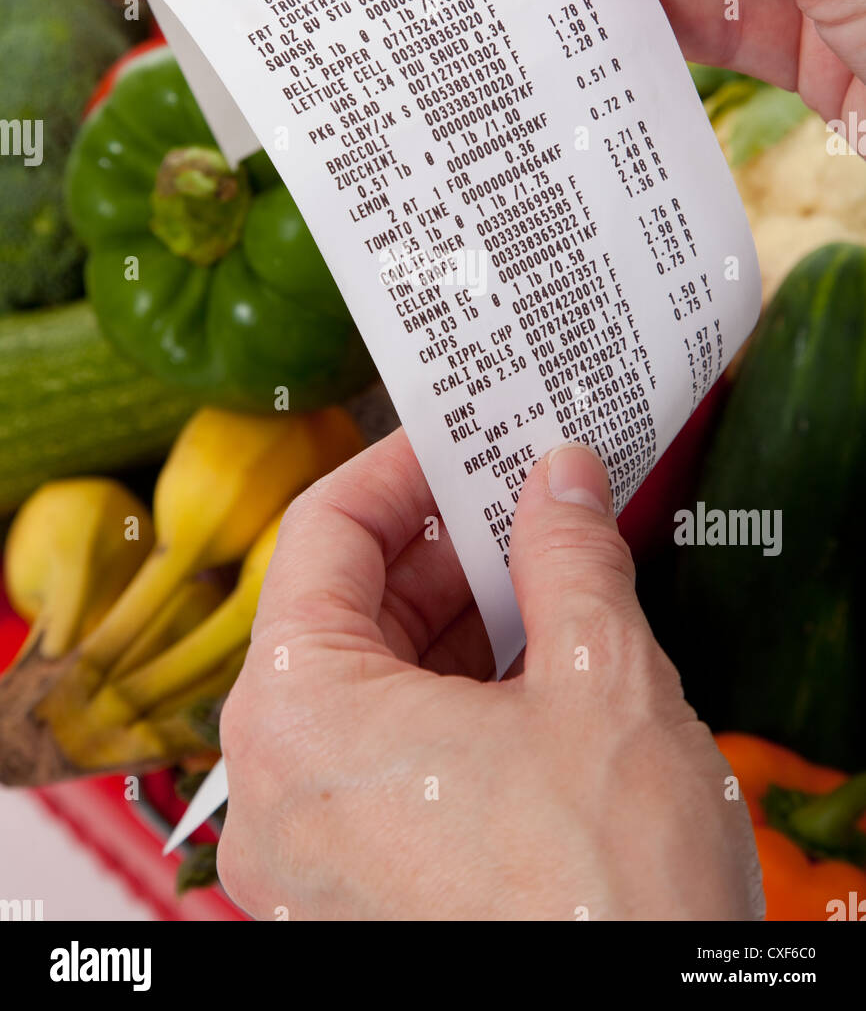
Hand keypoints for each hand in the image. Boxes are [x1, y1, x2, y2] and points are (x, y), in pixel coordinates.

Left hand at [217, 431, 763, 920]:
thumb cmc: (605, 892)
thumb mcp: (600, 684)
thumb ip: (568, 555)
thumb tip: (561, 476)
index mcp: (294, 713)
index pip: (323, 533)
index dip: (400, 469)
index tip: (464, 438)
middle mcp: (274, 786)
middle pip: (344, 610)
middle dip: (443, 548)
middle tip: (523, 498)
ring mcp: (308, 849)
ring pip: (367, 686)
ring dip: (454, 621)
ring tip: (542, 574)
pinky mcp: (352, 892)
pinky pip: (382, 757)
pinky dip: (448, 698)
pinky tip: (527, 668)